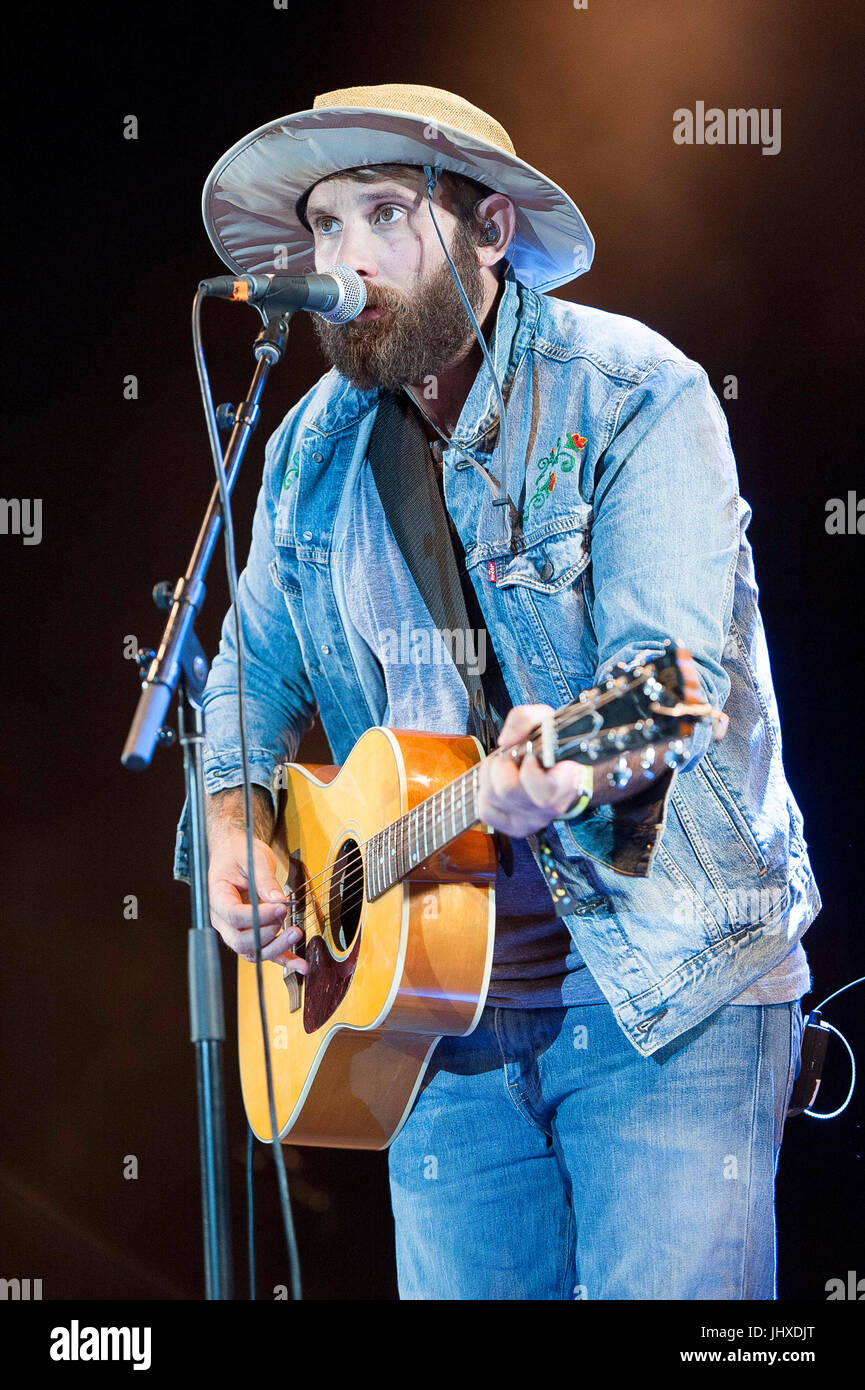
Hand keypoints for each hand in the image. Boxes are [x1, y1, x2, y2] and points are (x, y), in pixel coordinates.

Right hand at [207, 830, 306, 974]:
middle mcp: (222, 919)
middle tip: (286, 917)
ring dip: (276, 949)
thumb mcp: (253, 857)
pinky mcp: (251, 933)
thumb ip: (264, 879)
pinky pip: (265, 951)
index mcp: (217, 896)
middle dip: (267, 933)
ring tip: (296, 934)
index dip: (258, 916)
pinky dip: (283, 960)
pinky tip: (300, 964)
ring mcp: (235, 929)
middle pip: (241, 940)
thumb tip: (278, 900)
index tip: (281, 908)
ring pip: (252, 951)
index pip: (234, 915)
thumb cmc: (239, 853)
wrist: (234, 853)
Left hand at [476, 704, 590, 838]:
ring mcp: (531, 822)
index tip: (530, 755)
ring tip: (503, 767)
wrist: (560, 771)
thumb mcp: (544, 720)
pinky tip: (496, 783)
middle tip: (510, 757)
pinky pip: (486, 812)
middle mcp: (549, 810)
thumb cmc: (552, 746)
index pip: (543, 791)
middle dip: (501, 766)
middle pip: (507, 791)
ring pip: (493, 799)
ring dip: (490, 776)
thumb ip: (524, 719)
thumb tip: (506, 741)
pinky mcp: (514, 828)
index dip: (528, 768)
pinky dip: (485, 793)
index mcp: (564, 785)